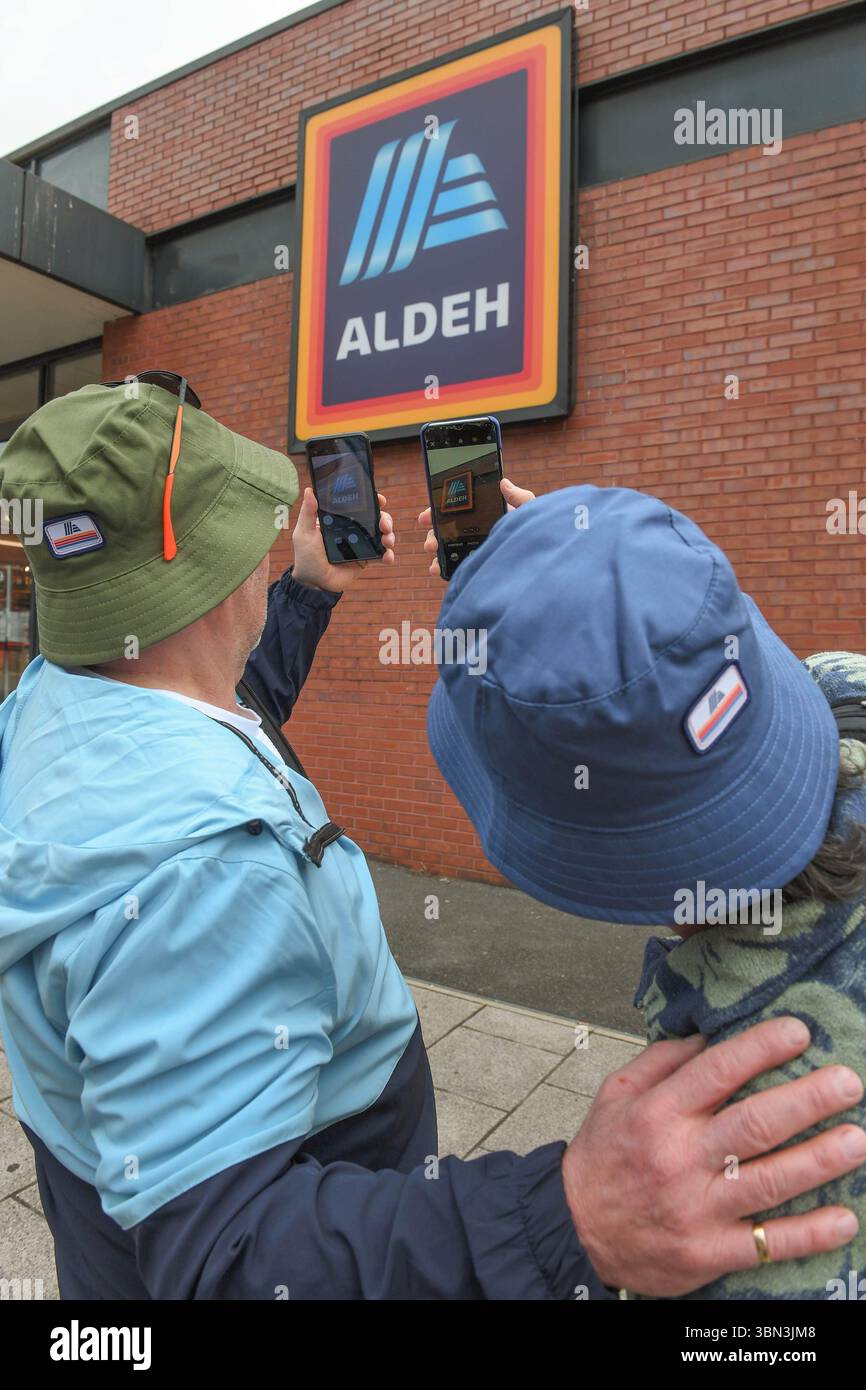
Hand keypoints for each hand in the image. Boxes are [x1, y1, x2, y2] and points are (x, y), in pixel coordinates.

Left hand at [291, 487, 394, 592]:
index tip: (380, 499)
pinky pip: (381, 555)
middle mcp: (354, 529)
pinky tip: (387, 557)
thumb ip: (308, 513)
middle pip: (376, 518)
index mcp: (341, 519)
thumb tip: (309, 490)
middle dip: (386, 519)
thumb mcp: (304, 533)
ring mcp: (361, 544)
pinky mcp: (366, 560)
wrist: (314, 583)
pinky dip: (388, 555)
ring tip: (387, 540)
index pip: (360, 505)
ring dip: (390, 535)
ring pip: (382, 535)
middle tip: (384, 525)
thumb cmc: (306, 556)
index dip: (372, 500)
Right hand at [417, 477, 534, 576]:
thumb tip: (504, 483)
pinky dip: (442, 566)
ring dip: (435, 547)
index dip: (439, 510)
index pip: (459, 509)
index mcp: (488, 516)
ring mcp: (476, 549)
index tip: (426, 516)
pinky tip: (438, 569)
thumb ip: (520, 498)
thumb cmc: (538, 534)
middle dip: (433, 532)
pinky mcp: (476, 565)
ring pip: (448, 546)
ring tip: (432, 550)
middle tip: (430, 538)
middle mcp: (479, 532)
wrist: (542, 560)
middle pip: (448, 528)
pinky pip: (455, 565)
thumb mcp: (531, 513)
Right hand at [562, 1017, 864, 1296]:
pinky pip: (766, 1244)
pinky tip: (843, 1218)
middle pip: (754, 1123)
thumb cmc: (602, 1158)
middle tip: (848, 1082)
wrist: (573, 1230)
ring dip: (819, 1160)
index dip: (761, 1048)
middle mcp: (680, 1157)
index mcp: (657, 1113)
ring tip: (856, 1139)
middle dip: (807, 1100)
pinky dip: (808, 1234)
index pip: (717, 1071)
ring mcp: (696, 1208)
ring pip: (769, 1180)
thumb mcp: (615, 1095)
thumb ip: (661, 1061)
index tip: (799, 1031)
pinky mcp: (708, 1253)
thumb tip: (708, 1035)